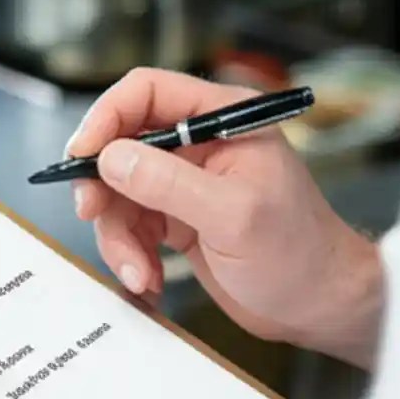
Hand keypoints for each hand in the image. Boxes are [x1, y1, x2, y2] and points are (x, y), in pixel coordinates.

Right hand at [66, 69, 383, 367]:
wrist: (318, 306)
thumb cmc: (298, 255)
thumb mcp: (231, 215)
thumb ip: (168, 183)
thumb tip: (110, 158)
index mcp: (222, 120)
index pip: (146, 92)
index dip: (105, 118)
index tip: (82, 156)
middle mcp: (200, 144)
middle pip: (120, 146)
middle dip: (102, 186)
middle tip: (92, 215)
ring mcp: (184, 183)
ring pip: (118, 193)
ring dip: (117, 236)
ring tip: (139, 273)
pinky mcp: (175, 219)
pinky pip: (129, 227)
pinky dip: (130, 256)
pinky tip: (150, 280)